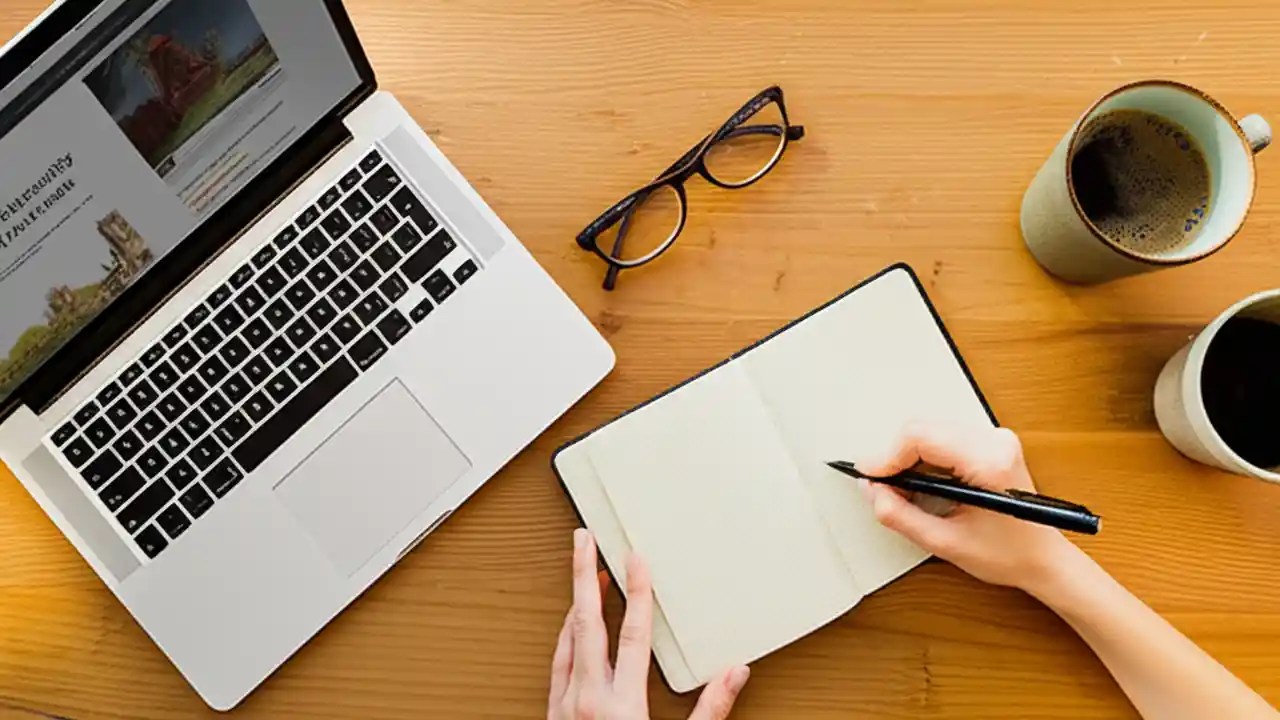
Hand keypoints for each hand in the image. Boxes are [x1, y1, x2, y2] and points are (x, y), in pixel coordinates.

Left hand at [548, 529, 750, 719]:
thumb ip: (709, 711)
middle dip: (584, 575)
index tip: (636, 558)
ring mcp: (562, 706)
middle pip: (584, 622)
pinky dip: (566, 637)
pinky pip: (557, 663)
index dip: (636, 592)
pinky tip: (571, 628)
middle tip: (583, 540)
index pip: (630, 633)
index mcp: (618, 705)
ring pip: (566, 640)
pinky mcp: (551, 716)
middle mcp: (584, 699)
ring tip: (586, 575)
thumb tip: (733, 673)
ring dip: (576, 604)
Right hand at [859, 422, 1082, 594]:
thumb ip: (900, 515)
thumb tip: (872, 492)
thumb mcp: (945, 542)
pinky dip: (923, 457)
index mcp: (989, 461)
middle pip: (922, 429)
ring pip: (930, 431)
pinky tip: (921, 482)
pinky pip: (944, 437)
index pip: (919, 436)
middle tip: (881, 488)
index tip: (869, 476)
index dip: (886, 456)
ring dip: (908, 457)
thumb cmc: (1010, 554)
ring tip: (900, 489)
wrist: (1044, 559)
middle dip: (894, 458)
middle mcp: (995, 441)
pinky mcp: (991, 443)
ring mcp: (995, 439)